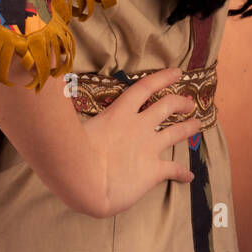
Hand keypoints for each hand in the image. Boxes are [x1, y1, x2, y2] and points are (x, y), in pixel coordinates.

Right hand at [78, 67, 200, 217]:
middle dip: (180, 102)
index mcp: (119, 113)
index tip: (177, 72)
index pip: (145, 88)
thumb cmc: (72, 151)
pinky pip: (173, 169)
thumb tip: (53, 88)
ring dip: (189, 127)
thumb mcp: (72, 123)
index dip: (163, 78)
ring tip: (197, 124)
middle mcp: (138, 126)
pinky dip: (182, 173)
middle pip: (166, 106)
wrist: (86, 180)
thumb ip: (72, 109)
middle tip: (189, 102)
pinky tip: (189, 176)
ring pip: (176, 132)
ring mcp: (148, 147)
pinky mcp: (153, 170)